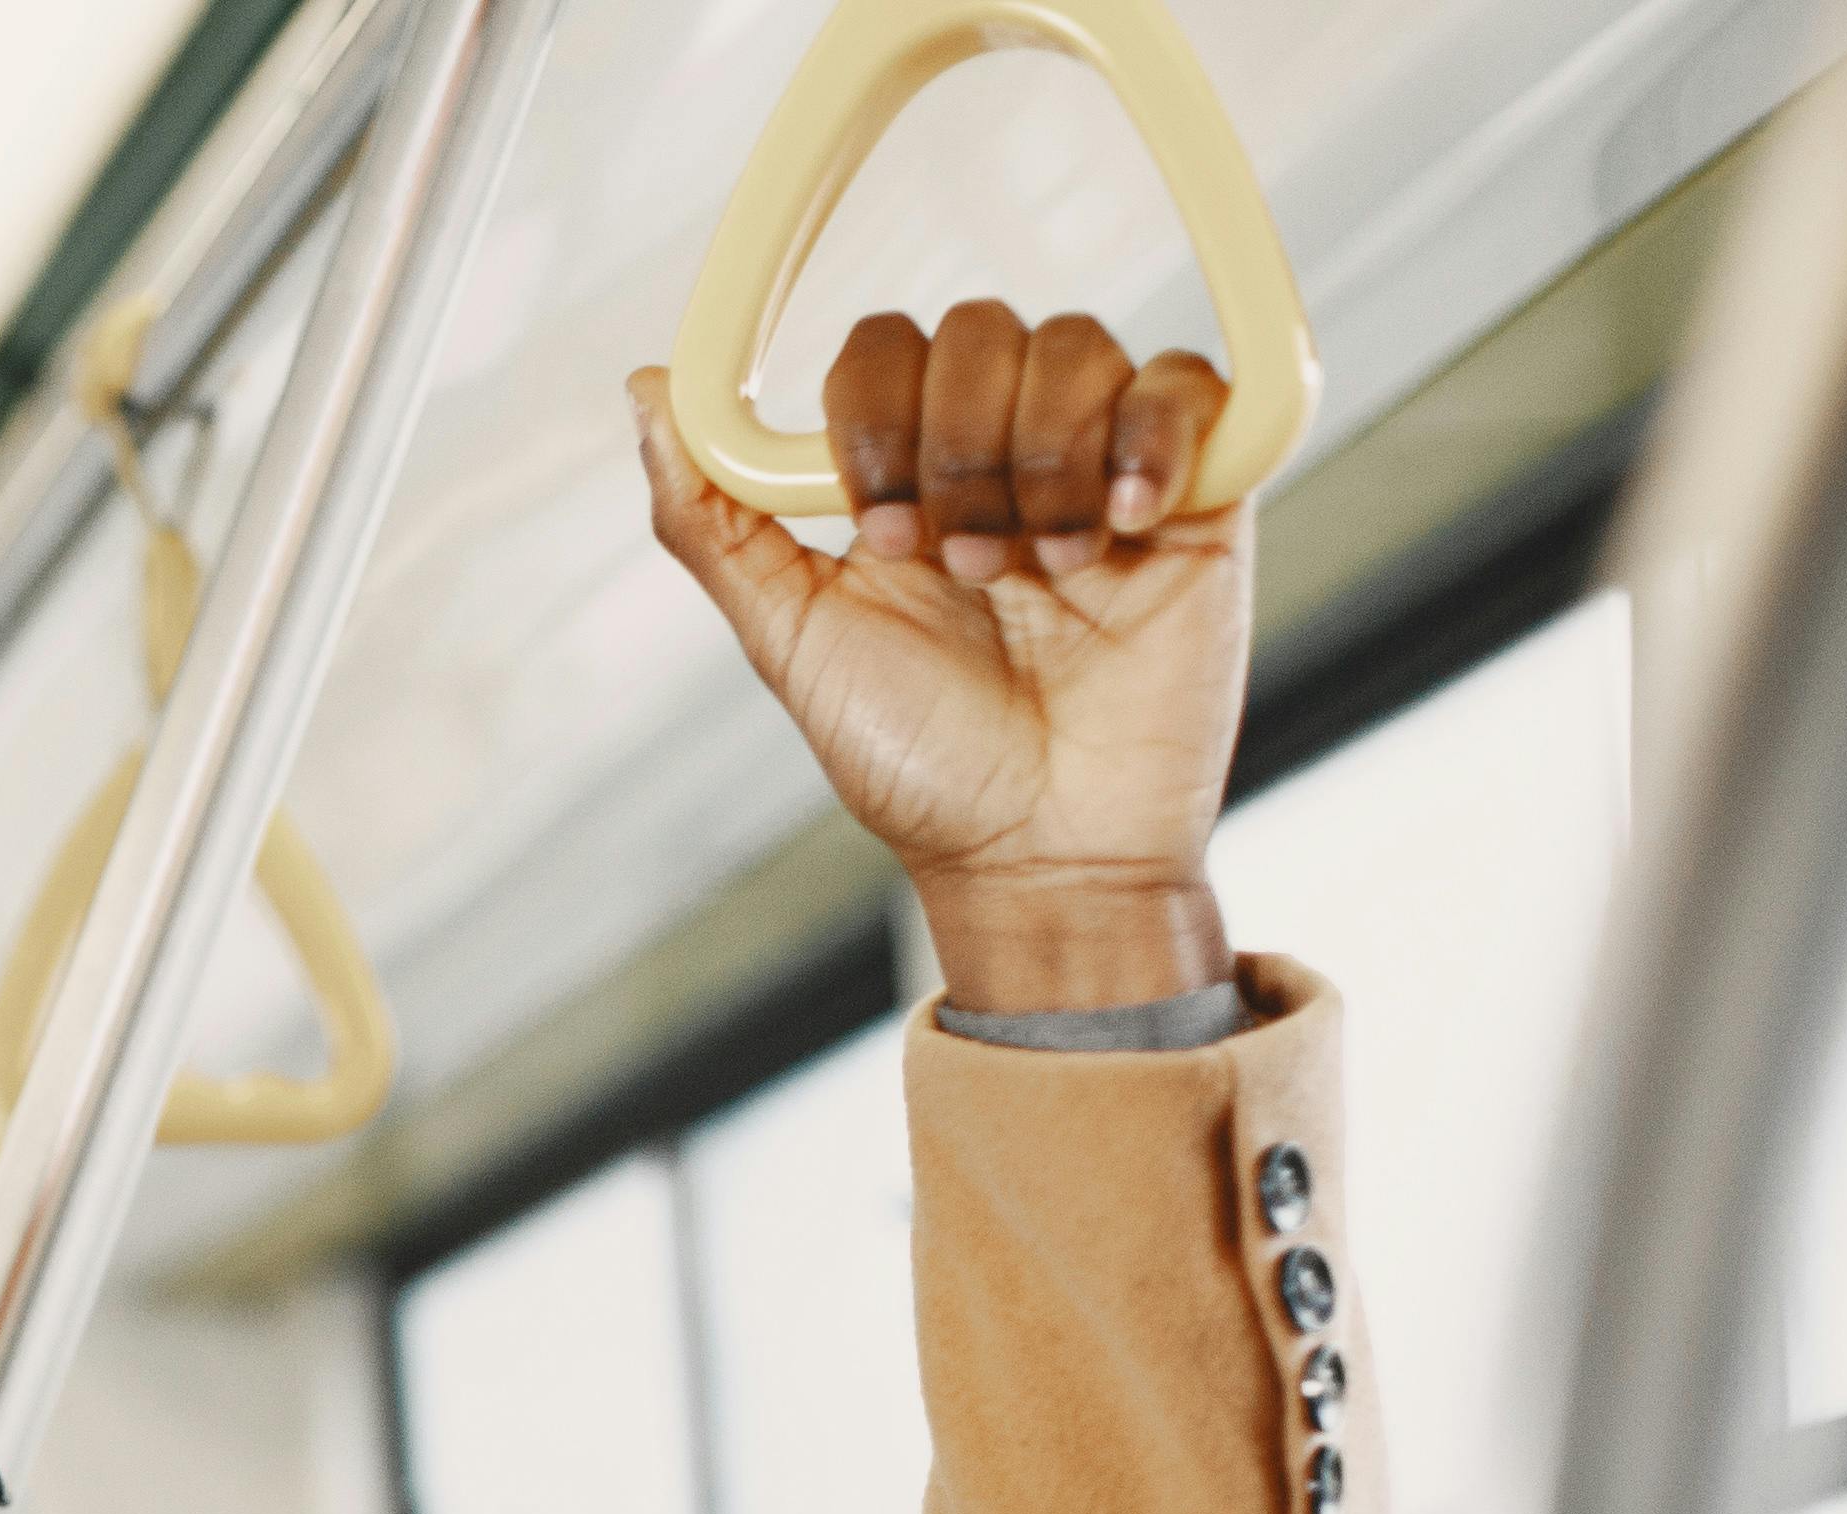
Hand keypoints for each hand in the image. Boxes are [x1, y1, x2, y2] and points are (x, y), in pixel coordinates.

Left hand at [631, 307, 1252, 1011]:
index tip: (886, 539)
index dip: (877, 417)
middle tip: (968, 570)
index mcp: (905, 475)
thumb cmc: (919, 760)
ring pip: (1079, 349)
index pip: (886, 347)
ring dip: (1042, 463)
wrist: (1041, 852)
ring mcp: (1102, 465)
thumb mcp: (791, 638)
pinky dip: (1150, 438)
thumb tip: (646, 388)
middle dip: (957, 449)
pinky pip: (1190, 387)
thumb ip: (713, 520)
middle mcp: (1002, 452)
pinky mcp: (1201, 491)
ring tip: (1041, 577)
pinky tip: (1123, 527)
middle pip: (983, 328)